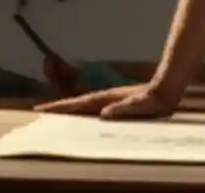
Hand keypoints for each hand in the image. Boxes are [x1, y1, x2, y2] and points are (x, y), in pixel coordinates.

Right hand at [33, 82, 178, 119]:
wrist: (166, 89)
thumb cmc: (154, 99)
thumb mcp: (140, 106)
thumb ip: (124, 109)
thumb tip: (104, 114)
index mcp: (106, 99)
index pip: (78, 103)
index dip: (60, 107)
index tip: (42, 110)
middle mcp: (105, 97)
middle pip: (76, 102)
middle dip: (58, 106)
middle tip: (38, 111)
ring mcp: (110, 99)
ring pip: (83, 103)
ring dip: (68, 107)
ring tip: (54, 113)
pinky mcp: (116, 103)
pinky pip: (93, 107)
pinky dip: (82, 109)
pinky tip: (82, 115)